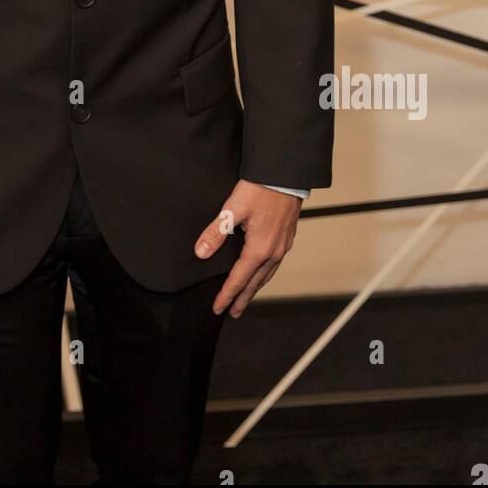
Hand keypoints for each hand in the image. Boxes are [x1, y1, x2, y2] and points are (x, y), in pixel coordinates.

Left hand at [194, 180, 300, 317]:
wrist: (285, 174)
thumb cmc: (260, 188)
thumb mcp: (232, 209)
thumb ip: (216, 232)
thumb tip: (201, 253)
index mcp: (259, 249)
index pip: (239, 280)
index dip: (226, 295)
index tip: (217, 308)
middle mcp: (273, 252)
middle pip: (255, 283)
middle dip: (242, 299)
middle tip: (233, 313)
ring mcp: (283, 246)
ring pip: (267, 275)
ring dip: (255, 288)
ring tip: (245, 298)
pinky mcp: (287, 238)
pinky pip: (274, 264)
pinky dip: (265, 275)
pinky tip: (261, 272)